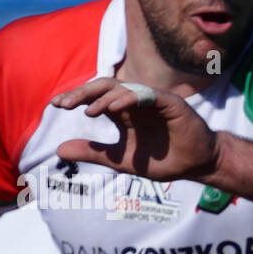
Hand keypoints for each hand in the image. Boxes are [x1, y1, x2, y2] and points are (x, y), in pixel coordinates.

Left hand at [52, 77, 222, 183]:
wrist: (197, 165)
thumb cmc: (163, 160)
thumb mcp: (121, 160)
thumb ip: (93, 153)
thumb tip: (58, 151)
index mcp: (123, 112)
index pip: (94, 98)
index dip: (75, 98)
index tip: (55, 105)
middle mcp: (134, 102)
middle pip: (103, 88)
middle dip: (81, 93)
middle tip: (63, 104)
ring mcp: (151, 100)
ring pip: (122, 88)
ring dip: (102, 97)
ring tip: (88, 110)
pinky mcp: (169, 102)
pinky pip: (145, 94)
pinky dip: (128, 98)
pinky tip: (114, 108)